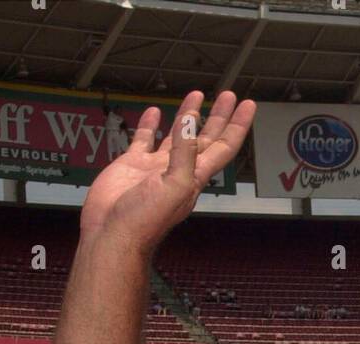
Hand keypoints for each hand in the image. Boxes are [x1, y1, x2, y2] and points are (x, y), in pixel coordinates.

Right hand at [79, 90, 255, 252]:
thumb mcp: (175, 186)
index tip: (247, 106)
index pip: (223, 147)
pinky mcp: (133, 165)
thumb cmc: (145, 220)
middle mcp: (179, 171)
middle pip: (205, 138)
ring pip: (177, 135)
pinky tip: (154, 112)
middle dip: (219, 116)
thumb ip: (185, 154)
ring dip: (187, 116)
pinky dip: (151, 125)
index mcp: (195, 177)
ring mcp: (156, 167)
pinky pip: (145, 140)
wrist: (112, 233)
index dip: (237, 126)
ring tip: (196, 96)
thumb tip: (192, 124)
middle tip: (229, 95)